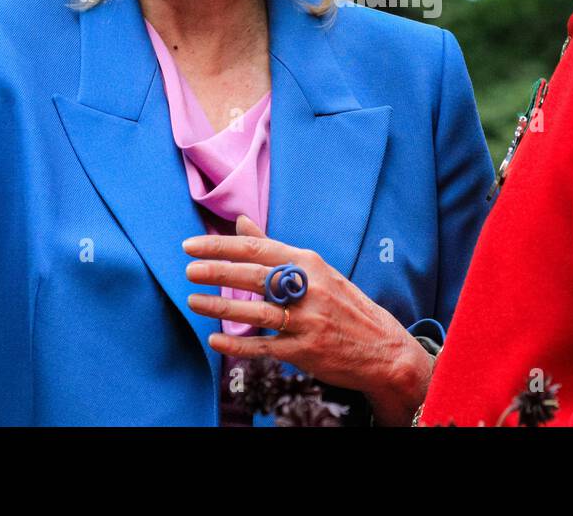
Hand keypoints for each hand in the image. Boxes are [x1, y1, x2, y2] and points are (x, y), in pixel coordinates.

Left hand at [183, 215, 434, 425]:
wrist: (383, 348)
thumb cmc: (344, 305)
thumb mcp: (316, 270)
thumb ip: (275, 248)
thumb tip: (240, 221)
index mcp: (310, 263)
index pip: (258, 248)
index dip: (221, 246)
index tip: (192, 246)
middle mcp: (309, 289)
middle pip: (254, 276)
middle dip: (217, 271)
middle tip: (189, 269)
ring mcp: (308, 321)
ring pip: (256, 312)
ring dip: (220, 307)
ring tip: (193, 301)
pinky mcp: (305, 351)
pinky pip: (264, 347)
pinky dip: (237, 344)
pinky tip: (215, 340)